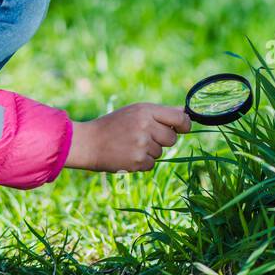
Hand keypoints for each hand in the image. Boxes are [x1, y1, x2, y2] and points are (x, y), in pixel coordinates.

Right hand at [65, 102, 190, 172]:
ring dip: (150, 151)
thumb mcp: (134, 111)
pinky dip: (142, 162)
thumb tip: (184, 112)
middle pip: (172, 138)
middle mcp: (145, 126)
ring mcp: (141, 144)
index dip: (185, 124)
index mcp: (145, 110)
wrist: (89, 143)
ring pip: (161, 152)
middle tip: (145, 137)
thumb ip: (159, 113)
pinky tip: (128, 154)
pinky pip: (152, 164)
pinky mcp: (137, 161)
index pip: (179, 117)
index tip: (183, 128)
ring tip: (131, 145)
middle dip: (163, 140)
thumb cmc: (113, 125)